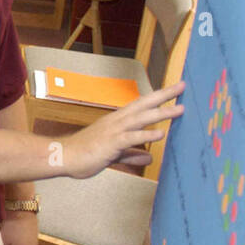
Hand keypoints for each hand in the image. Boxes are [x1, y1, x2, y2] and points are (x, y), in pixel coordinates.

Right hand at [64, 81, 184, 177]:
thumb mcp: (114, 154)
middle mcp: (117, 121)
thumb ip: (132, 154)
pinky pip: (131, 138)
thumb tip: (149, 158)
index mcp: (117, 121)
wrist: (62, 156)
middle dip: (164, 96)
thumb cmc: (84, 154)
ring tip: (179, 109)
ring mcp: (113, 131)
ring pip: (140, 118)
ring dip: (160, 113)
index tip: (175, 89)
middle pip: (143, 104)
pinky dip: (145, 136)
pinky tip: (160, 135)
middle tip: (182, 86)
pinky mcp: (110, 143)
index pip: (141, 105)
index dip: (158, 97)